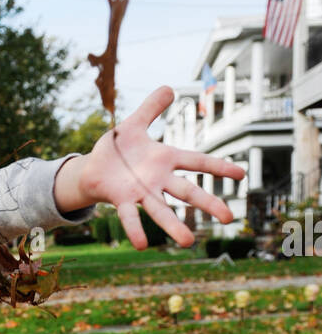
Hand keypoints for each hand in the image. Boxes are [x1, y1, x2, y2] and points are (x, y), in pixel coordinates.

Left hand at [53, 86, 242, 247]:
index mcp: (165, 159)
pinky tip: (142, 245)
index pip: (197, 162)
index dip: (219, 167)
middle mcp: (158, 180)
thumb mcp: (133, 124)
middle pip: (187, 191)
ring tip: (188, 242)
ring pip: (162, 210)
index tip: (241, 175)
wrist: (92, 168)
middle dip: (208, 203)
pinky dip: (136, 230)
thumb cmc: (116, 149)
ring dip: (174, 226)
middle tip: (229, 218)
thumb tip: (170, 88)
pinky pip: (130, 217)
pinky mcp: (123, 201)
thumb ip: (151, 108)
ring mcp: (141, 193)